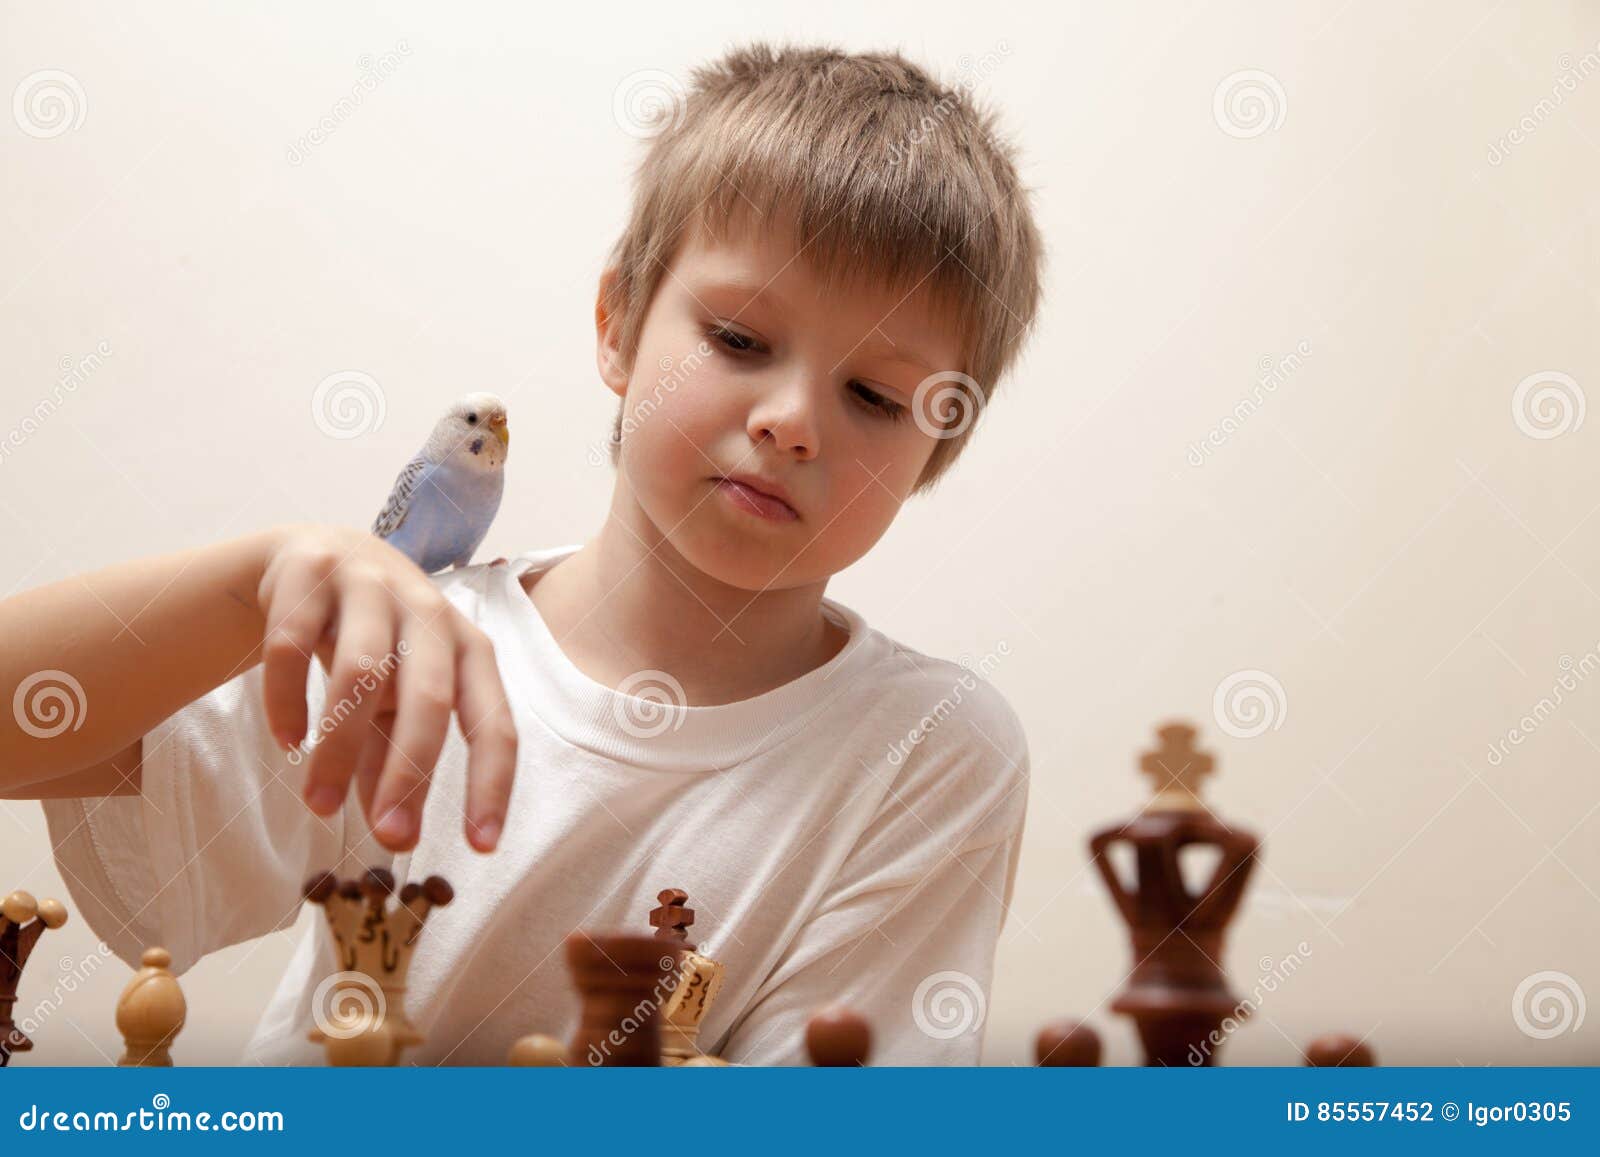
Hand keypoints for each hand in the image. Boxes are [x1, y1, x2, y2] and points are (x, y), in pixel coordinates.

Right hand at [254, 524, 516, 852]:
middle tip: (391, 841)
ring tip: (316, 806)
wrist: (313, 555)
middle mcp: (429, 610)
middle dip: (411, 775)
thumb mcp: (395, 699)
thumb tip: (396, 838)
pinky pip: (292, 641)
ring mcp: (371, 584)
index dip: (492, 783)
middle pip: (429, 697)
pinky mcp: (310, 571)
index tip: (483, 846)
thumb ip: (395, 759)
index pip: (492, 721)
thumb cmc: (373, 642)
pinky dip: (288, 697)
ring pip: (360, 672)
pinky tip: (287, 740)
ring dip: (339, 747)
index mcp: (468, 647)